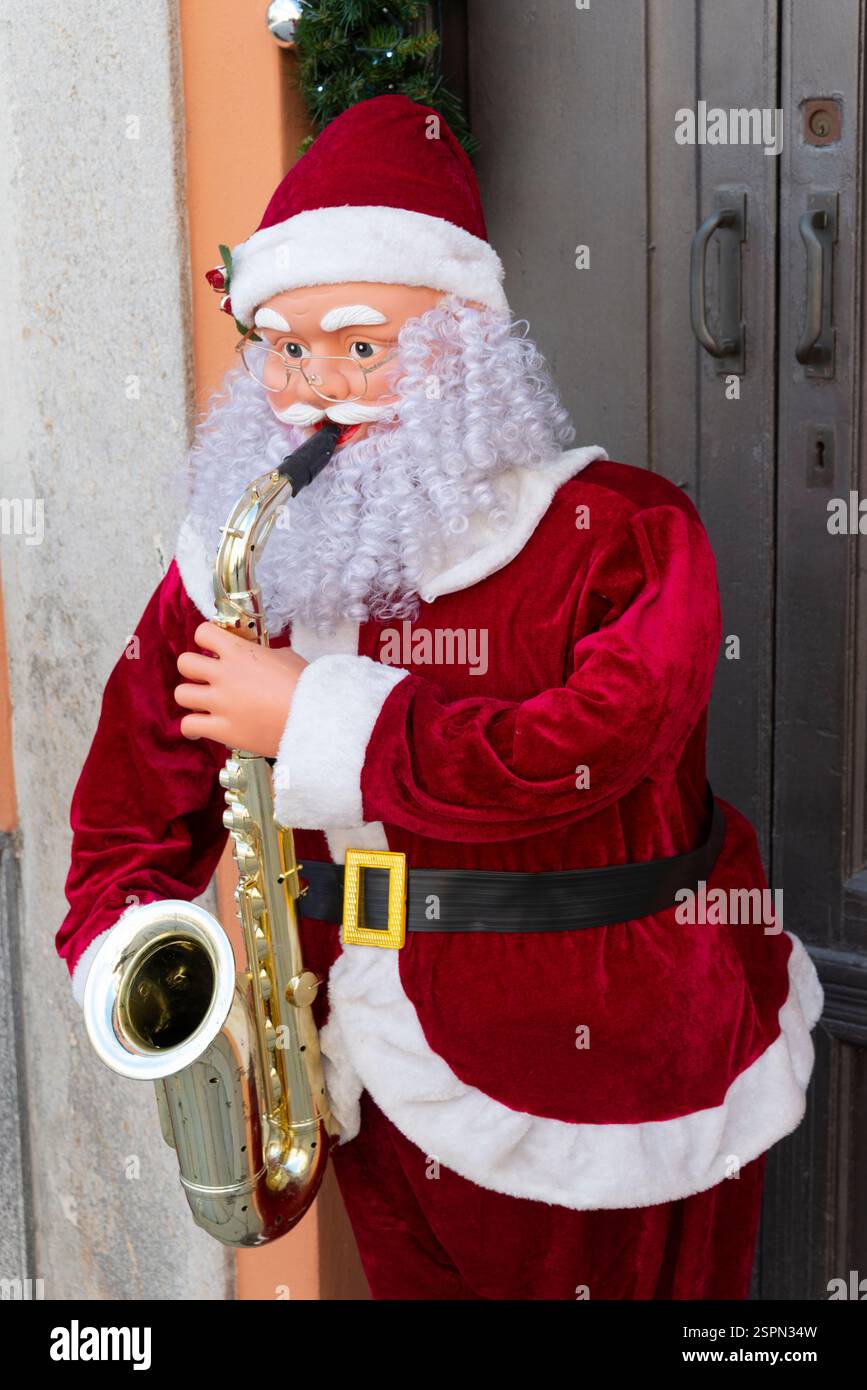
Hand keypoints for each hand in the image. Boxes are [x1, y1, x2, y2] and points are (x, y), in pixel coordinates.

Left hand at [175, 622, 308, 756]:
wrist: (314, 719)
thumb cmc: (307, 686)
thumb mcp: (287, 657)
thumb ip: (267, 654)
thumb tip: (265, 657)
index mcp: (239, 651)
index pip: (203, 632)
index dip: (207, 640)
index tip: (214, 650)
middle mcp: (224, 675)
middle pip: (185, 663)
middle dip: (194, 669)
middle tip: (208, 678)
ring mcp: (220, 703)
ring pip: (181, 694)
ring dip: (192, 697)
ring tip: (204, 704)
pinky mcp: (223, 730)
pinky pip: (188, 726)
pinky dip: (192, 728)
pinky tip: (201, 728)